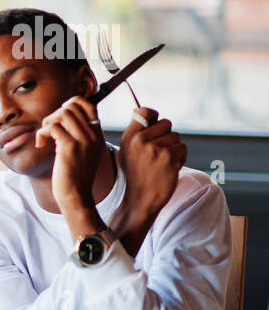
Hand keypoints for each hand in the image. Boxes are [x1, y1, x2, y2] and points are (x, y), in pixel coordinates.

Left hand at [34, 96, 103, 213]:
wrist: (77, 196)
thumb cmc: (75, 176)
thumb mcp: (83, 152)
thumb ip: (79, 135)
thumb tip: (64, 116)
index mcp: (97, 135)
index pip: (89, 105)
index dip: (71, 104)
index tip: (60, 117)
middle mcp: (93, 135)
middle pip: (72, 107)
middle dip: (55, 114)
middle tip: (49, 130)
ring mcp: (83, 140)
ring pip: (63, 113)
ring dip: (47, 123)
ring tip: (45, 137)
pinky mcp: (69, 148)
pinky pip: (52, 127)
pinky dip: (42, 133)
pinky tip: (41, 145)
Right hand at [116, 107, 185, 254]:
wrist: (140, 199)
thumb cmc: (135, 175)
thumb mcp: (126, 151)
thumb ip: (135, 132)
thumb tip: (141, 110)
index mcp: (128, 136)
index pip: (145, 111)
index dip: (154, 116)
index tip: (155, 124)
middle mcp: (140, 139)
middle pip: (166, 123)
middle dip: (167, 136)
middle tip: (159, 152)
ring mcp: (155, 147)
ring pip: (176, 137)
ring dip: (174, 149)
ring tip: (163, 163)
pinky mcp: (169, 156)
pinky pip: (182, 148)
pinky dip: (180, 158)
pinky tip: (169, 168)